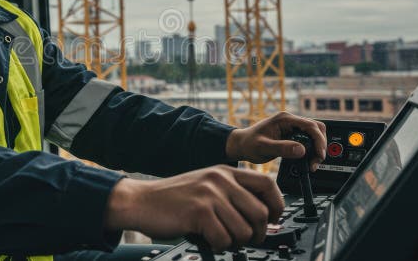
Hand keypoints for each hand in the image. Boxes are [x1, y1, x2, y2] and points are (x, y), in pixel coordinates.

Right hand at [104, 166, 283, 251]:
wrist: (141, 201)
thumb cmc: (173, 199)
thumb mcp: (206, 186)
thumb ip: (231, 194)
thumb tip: (262, 217)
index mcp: (225, 171)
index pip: (267, 183)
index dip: (276, 205)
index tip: (272, 219)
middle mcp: (220, 180)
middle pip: (260, 213)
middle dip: (256, 234)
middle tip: (243, 239)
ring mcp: (210, 195)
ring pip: (244, 230)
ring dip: (234, 243)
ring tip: (219, 238)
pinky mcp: (199, 212)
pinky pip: (224, 239)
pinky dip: (217, 246)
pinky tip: (206, 239)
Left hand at [226, 112, 326, 170]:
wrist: (241, 146)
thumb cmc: (249, 144)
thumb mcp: (263, 148)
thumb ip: (282, 148)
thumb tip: (301, 150)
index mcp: (284, 119)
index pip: (310, 125)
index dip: (319, 140)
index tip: (319, 154)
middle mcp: (290, 121)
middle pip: (317, 128)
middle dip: (320, 145)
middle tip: (315, 161)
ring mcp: (292, 128)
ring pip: (314, 135)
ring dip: (316, 149)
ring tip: (311, 163)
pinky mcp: (292, 136)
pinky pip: (308, 141)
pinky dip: (311, 151)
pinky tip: (307, 161)